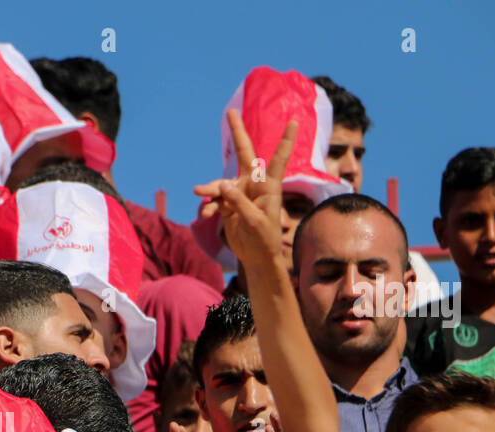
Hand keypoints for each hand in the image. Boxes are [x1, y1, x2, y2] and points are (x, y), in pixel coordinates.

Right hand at [193, 109, 296, 271]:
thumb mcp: (254, 221)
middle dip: (237, 133)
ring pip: (221, 183)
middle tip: (230, 112)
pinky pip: (215, 201)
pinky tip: (207, 215)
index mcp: (268, 186)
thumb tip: (222, 186)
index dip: (286, 141)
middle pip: (244, 153)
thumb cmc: (264, 239)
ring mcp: (240, 193)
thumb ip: (239, 202)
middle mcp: (254, 184)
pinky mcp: (229, 205)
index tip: (294, 121)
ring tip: (200, 194)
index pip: (278, 159)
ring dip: (210, 189)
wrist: (256, 257)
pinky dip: (210, 207)